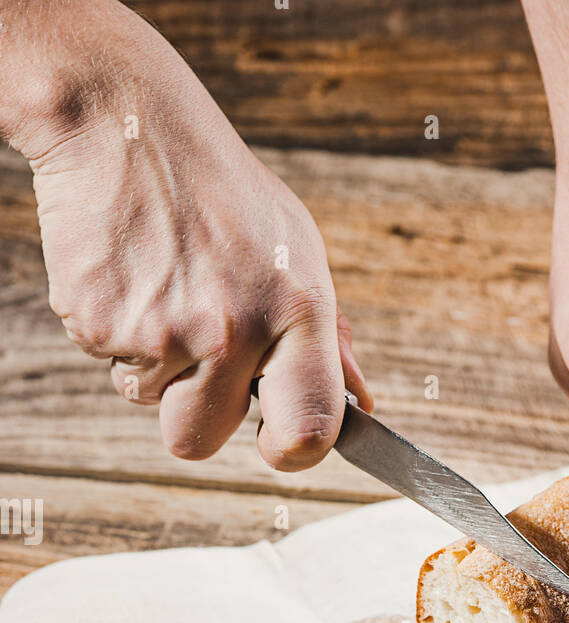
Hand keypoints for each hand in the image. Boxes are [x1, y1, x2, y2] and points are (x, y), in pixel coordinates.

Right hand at [15, 1, 369, 468]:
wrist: (124, 118)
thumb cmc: (220, 190)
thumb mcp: (297, 249)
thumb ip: (329, 337)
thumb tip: (361, 407)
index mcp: (298, 312)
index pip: (309, 430)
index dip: (290, 451)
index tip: (276, 443)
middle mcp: (235, 328)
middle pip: (198, 441)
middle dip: (191, 412)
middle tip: (193, 349)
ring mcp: (165, 329)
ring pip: (146, 401)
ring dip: (150, 362)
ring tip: (161, 284)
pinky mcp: (102, 320)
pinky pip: (105, 361)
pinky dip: (112, 327)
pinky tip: (128, 270)